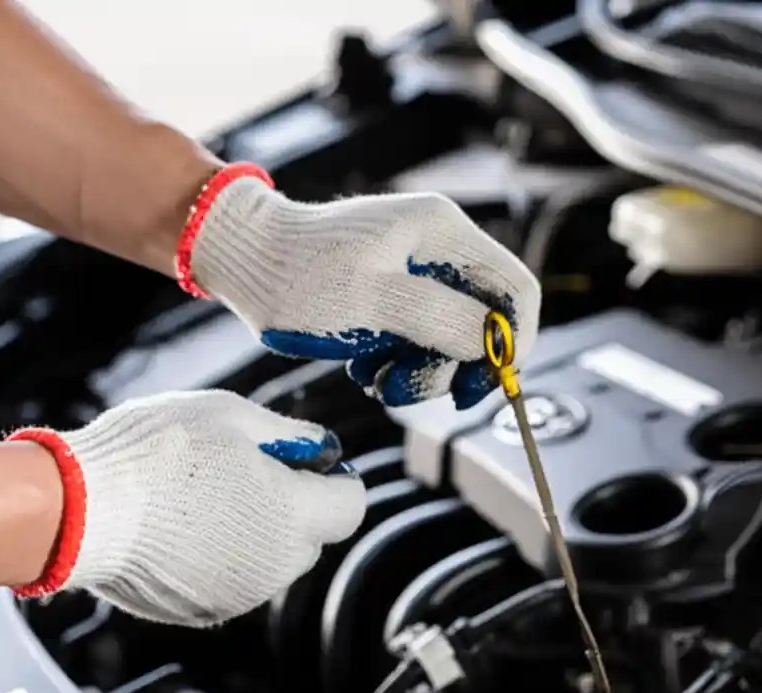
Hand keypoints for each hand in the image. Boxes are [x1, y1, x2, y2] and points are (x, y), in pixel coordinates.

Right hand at [22, 390, 364, 627]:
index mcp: (292, 513)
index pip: (351, 506)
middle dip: (295, 506)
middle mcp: (275, 564)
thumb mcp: (231, 415)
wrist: (82, 509)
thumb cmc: (155, 451)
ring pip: (272, 561)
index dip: (337, 479)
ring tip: (204, 497)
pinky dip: (222, 556)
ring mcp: (239, 593)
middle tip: (248, 471)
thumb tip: (323, 446)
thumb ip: (291, 433)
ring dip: (258, 532)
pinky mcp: (204, 611)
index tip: (310, 461)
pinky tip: (182, 527)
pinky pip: (233, 580)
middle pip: (313, 537)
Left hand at [190, 177, 540, 408]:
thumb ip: (440, 319)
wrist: (245, 261)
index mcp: (443, 234)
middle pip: (483, 321)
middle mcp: (438, 248)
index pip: (516, 290)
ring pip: (450, 338)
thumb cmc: (300, 277)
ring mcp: (416, 271)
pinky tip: (362, 368)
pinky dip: (397, 363)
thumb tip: (492, 343)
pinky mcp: (394, 294)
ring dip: (418, 372)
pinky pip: (419, 339)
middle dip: (450, 366)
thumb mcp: (372, 303)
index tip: (479, 386)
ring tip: (371, 379)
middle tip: (403, 389)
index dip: (511, 344)